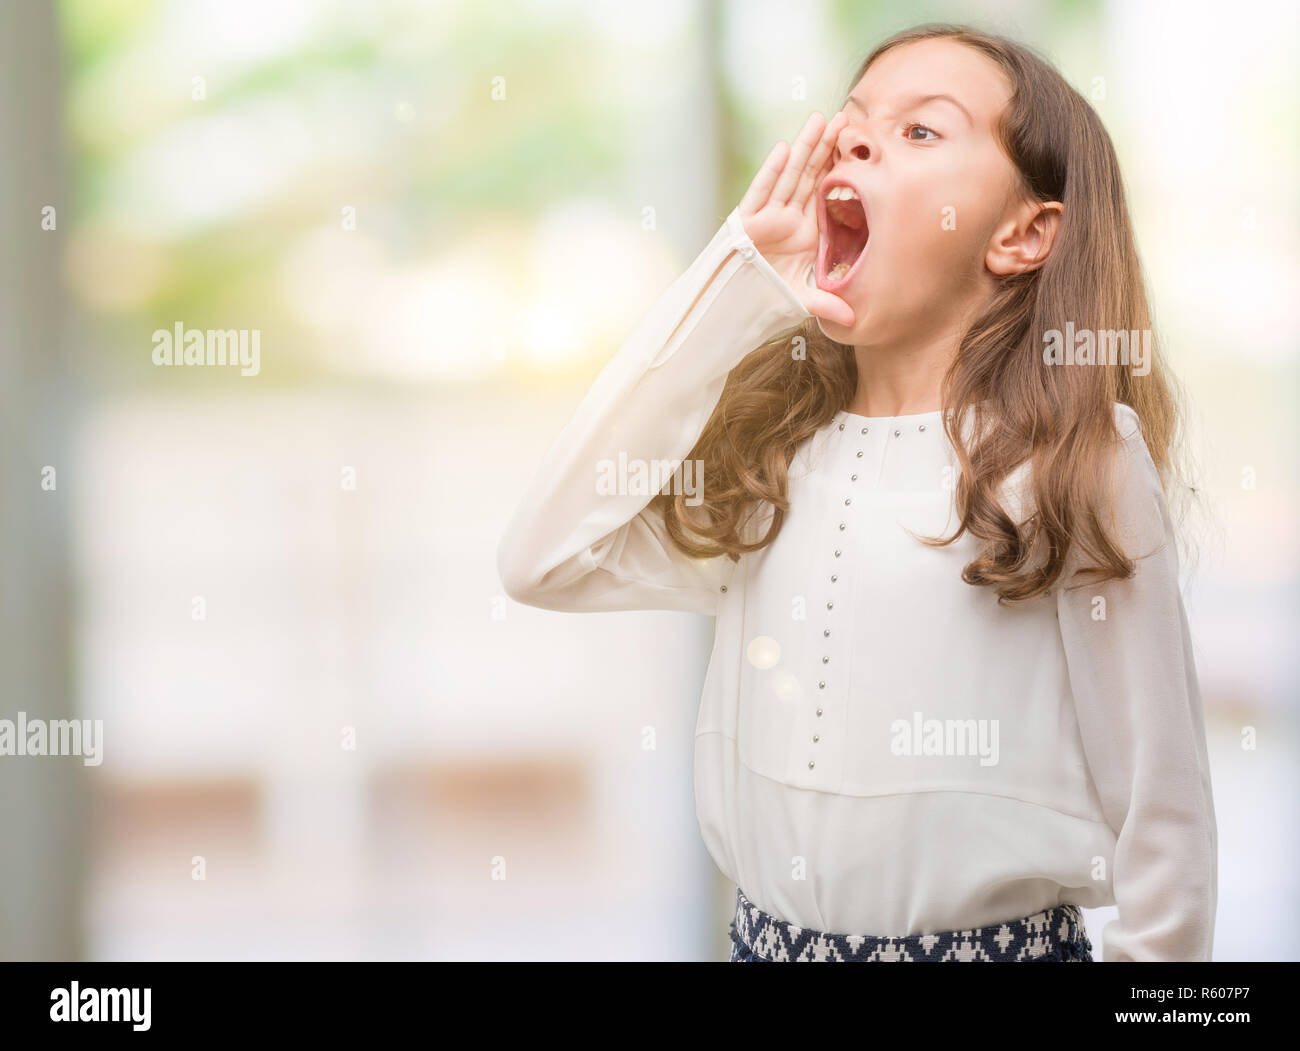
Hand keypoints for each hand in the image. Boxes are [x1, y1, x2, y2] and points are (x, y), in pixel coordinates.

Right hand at [738, 110, 852, 327]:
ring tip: (821, 120)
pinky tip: (784, 149)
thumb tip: (854, 321)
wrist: (733, 306)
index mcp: (808, 232)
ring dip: (805, 148)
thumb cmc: (767, 299)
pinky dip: (771, 171)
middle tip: (846, 118)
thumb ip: (827, 304)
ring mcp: (768, 217)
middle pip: (811, 175)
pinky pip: (761, 192)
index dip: (840, 169)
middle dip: (827, 147)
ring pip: (790, 176)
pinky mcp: (747, 221)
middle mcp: (790, 219)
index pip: (827, 192)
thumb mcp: (803, 300)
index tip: (859, 146)